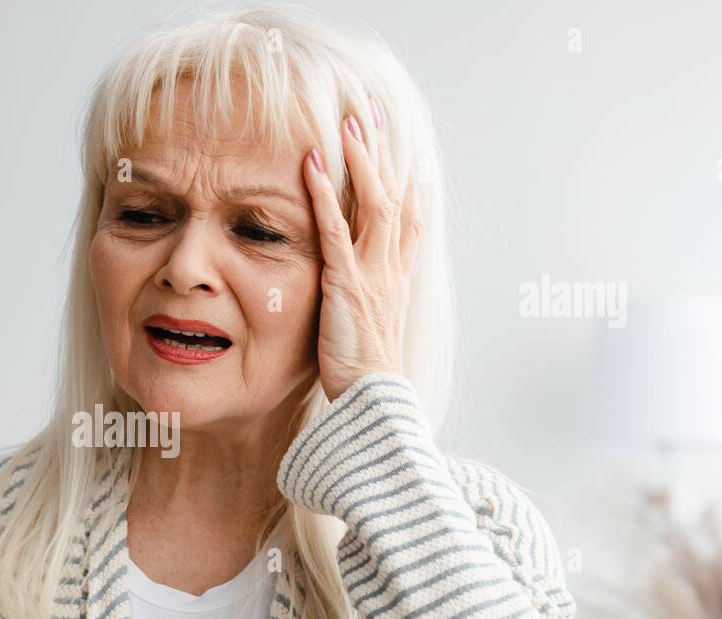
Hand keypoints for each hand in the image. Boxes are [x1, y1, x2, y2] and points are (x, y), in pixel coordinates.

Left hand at [303, 98, 422, 402]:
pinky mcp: (347, 283)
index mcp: (398, 277)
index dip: (405, 179)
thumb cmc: (367, 374)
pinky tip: (313, 166)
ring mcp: (372, 273)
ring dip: (361, 160)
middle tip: (371, 114)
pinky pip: (336, 230)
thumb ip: (366, 300)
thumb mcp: (371, 328)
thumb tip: (355, 291)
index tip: (400, 149)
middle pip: (394, 196)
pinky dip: (325, 195)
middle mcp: (391, 268)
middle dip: (384, 152)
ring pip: (373, 203)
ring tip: (349, 123)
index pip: (408, 217)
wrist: (374, 401)